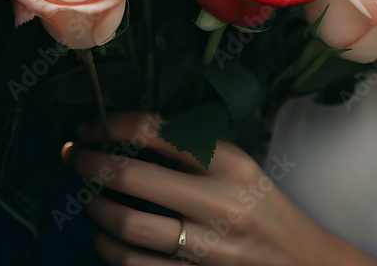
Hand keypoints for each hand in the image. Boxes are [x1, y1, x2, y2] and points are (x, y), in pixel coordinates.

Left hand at [62, 112, 376, 265]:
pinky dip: (109, 249)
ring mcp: (208, 247)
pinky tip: (104, 238)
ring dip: (96, 209)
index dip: (112, 124)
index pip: (158, 132)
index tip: (91, 127)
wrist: (303, 263)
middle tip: (73, 156)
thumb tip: (128, 131)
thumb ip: (193, 148)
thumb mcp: (239, 166)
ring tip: (89, 200)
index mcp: (231, 163)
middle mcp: (219, 203)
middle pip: (133, 177)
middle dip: (90, 163)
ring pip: (129, 226)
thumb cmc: (263, 207)